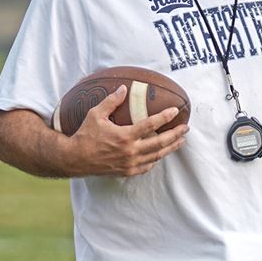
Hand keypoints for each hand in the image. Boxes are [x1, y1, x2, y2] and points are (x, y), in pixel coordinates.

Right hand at [68, 85, 187, 176]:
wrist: (75, 159)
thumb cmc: (85, 134)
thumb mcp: (95, 114)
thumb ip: (111, 101)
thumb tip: (124, 89)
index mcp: (124, 136)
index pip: (150, 125)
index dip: (164, 117)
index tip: (175, 111)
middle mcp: (130, 151)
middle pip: (160, 143)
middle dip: (175, 135)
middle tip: (186, 128)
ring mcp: (130, 163)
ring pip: (156, 156)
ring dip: (170, 148)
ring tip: (180, 140)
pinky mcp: (127, 171)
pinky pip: (147, 166)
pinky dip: (156, 159)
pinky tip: (161, 153)